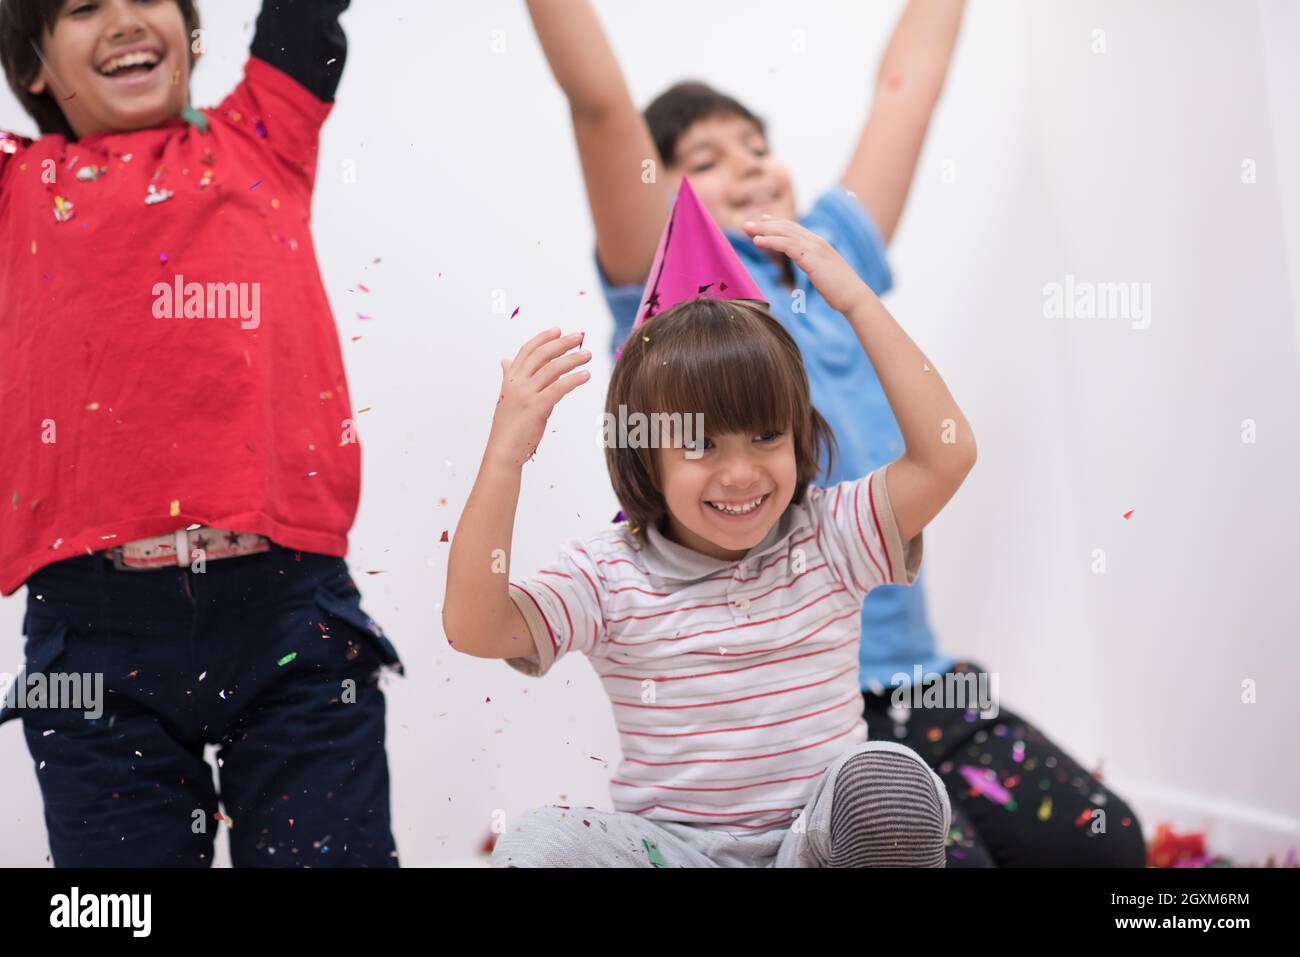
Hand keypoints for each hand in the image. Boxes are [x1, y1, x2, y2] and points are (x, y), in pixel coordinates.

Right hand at [486, 328, 591, 468]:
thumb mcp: (508, 397)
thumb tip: (506, 361)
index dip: (543, 338)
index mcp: (510, 378)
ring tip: (587, 355)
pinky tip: (586, 375)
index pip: (527, 350)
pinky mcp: (536, 407)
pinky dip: (574, 379)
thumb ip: (511, 378)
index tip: (558, 330)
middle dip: (562, 343)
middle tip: (579, 337)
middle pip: (542, 355)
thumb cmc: (508, 426)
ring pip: (552, 369)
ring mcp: (526, 394)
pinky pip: (559, 388)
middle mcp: (516, 383)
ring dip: (573, 359)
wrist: (503, 450)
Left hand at [742, 215, 875, 315]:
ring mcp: (814, 248)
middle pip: (786, 227)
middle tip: (746, 224)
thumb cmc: (840, 291)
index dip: (777, 223)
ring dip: (763, 230)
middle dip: (765, 224)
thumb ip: (814, 266)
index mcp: (819, 244)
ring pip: (784, 233)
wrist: (854, 297)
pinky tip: (757, 242)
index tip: (762, 220)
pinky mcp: (811, 257)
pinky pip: (786, 245)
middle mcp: (816, 241)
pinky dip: (770, 241)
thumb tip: (808, 268)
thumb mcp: (823, 274)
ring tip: (747, 230)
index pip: (794, 229)